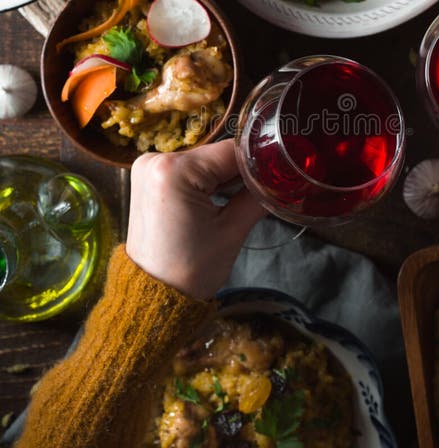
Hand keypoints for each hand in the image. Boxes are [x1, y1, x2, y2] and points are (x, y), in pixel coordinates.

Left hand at [126, 138, 263, 298]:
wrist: (154, 295)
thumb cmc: (190, 270)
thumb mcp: (232, 231)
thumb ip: (257, 196)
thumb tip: (280, 179)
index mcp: (174, 170)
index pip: (230, 151)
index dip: (259, 164)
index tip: (279, 176)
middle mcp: (156, 159)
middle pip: (215, 156)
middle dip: (240, 173)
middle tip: (262, 193)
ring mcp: (148, 167)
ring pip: (203, 162)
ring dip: (223, 178)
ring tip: (240, 200)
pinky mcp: (148, 178)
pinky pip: (187, 171)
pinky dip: (205, 182)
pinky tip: (218, 200)